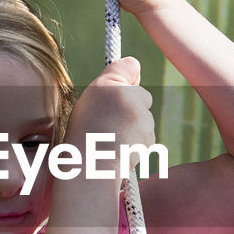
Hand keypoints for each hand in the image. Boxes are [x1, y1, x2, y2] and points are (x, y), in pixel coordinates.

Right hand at [65, 56, 156, 180]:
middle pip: (142, 95)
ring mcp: (142, 118)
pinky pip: (146, 135)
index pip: (131, 66)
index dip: (126, 80)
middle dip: (132, 106)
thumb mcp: (90, 99)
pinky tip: (120, 148)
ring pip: (144, 117)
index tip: (118, 90)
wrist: (88, 167)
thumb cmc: (84, 133)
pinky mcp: (149, 137)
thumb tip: (136, 69)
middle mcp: (129, 96)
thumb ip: (113, 81)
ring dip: (132, 126)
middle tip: (108, 121)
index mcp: (108, 84)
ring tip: (111, 137)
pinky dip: (137, 141)